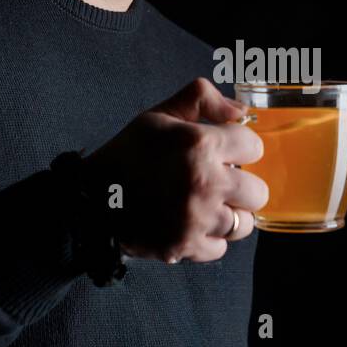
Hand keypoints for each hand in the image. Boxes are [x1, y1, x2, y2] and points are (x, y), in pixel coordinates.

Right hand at [81, 77, 268, 262]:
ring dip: (229, 214)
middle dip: (241, 184)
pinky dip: (209, 239)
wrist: (88, 199)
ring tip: (207, 205)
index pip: (253, 146)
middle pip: (258, 191)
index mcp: (199, 144)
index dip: (239, 147)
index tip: (225, 152)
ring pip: (245, 223)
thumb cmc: (126, 155)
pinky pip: (220, 247)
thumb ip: (201, 99)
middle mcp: (204, 183)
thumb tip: (240, 110)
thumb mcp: (159, 115)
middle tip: (218, 182)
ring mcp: (196, 219)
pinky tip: (191, 224)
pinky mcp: (185, 247)